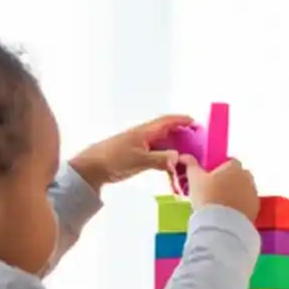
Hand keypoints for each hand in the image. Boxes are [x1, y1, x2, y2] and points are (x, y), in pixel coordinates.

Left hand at [68, 114, 192, 189]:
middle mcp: (143, 136)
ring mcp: (139, 146)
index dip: (181, 120)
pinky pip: (155, 154)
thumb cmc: (113, 159)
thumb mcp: (139, 160)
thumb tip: (178, 157)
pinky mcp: (135, 157)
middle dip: (182, 134)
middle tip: (196, 142)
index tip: (195, 123)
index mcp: (144, 132)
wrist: (91, 169)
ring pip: (162, 144)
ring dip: (174, 148)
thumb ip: (160, 159)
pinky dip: (165, 159)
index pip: (167, 121)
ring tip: (187, 156)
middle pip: (166, 131)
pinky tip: (170, 167)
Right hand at [180, 154, 259, 221]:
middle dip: (232, 181)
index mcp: (234, 167)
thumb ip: (191, 166)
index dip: (222, 169)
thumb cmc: (207, 197)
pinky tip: (230, 213)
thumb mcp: (195, 180)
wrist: (221, 224)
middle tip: (218, 192)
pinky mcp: (256, 209)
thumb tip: (184, 156)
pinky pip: (248, 204)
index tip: (213, 178)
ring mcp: (253, 193)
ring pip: (245, 189)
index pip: (230, 162)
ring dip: (237, 193)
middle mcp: (247, 177)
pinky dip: (242, 206)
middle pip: (240, 175)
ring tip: (223, 204)